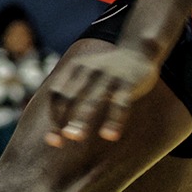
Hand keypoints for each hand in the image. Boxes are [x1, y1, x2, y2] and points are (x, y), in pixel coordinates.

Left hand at [43, 45, 158, 145]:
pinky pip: (120, 103)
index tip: (55, 140)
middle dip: (64, 118)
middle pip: (70, 96)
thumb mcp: (84, 76)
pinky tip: (109, 136)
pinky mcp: (128, 81)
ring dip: (83, 119)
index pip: (57, 94)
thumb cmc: (105, 73)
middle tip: (63, 138)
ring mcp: (108, 74)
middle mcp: (89, 69)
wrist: (138, 52)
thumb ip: (70, 96)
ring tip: (77, 138)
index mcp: (74, 68)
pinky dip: (114, 120)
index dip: (54, 116)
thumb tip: (54, 130)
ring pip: (92, 100)